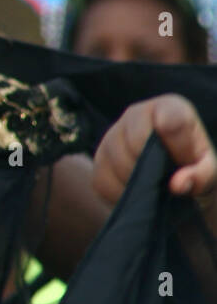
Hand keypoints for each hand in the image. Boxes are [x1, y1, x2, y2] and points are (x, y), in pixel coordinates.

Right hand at [93, 94, 215, 214]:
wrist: (170, 181)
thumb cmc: (194, 170)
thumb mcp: (210, 173)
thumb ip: (202, 175)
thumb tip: (177, 184)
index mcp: (170, 108)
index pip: (169, 120)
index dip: (177, 147)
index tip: (183, 163)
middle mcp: (135, 114)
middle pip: (136, 142)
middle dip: (152, 167)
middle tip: (166, 179)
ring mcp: (111, 135)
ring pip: (116, 162)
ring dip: (136, 183)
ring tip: (152, 187)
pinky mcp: (97, 160)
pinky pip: (103, 181)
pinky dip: (120, 194)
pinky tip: (135, 192)